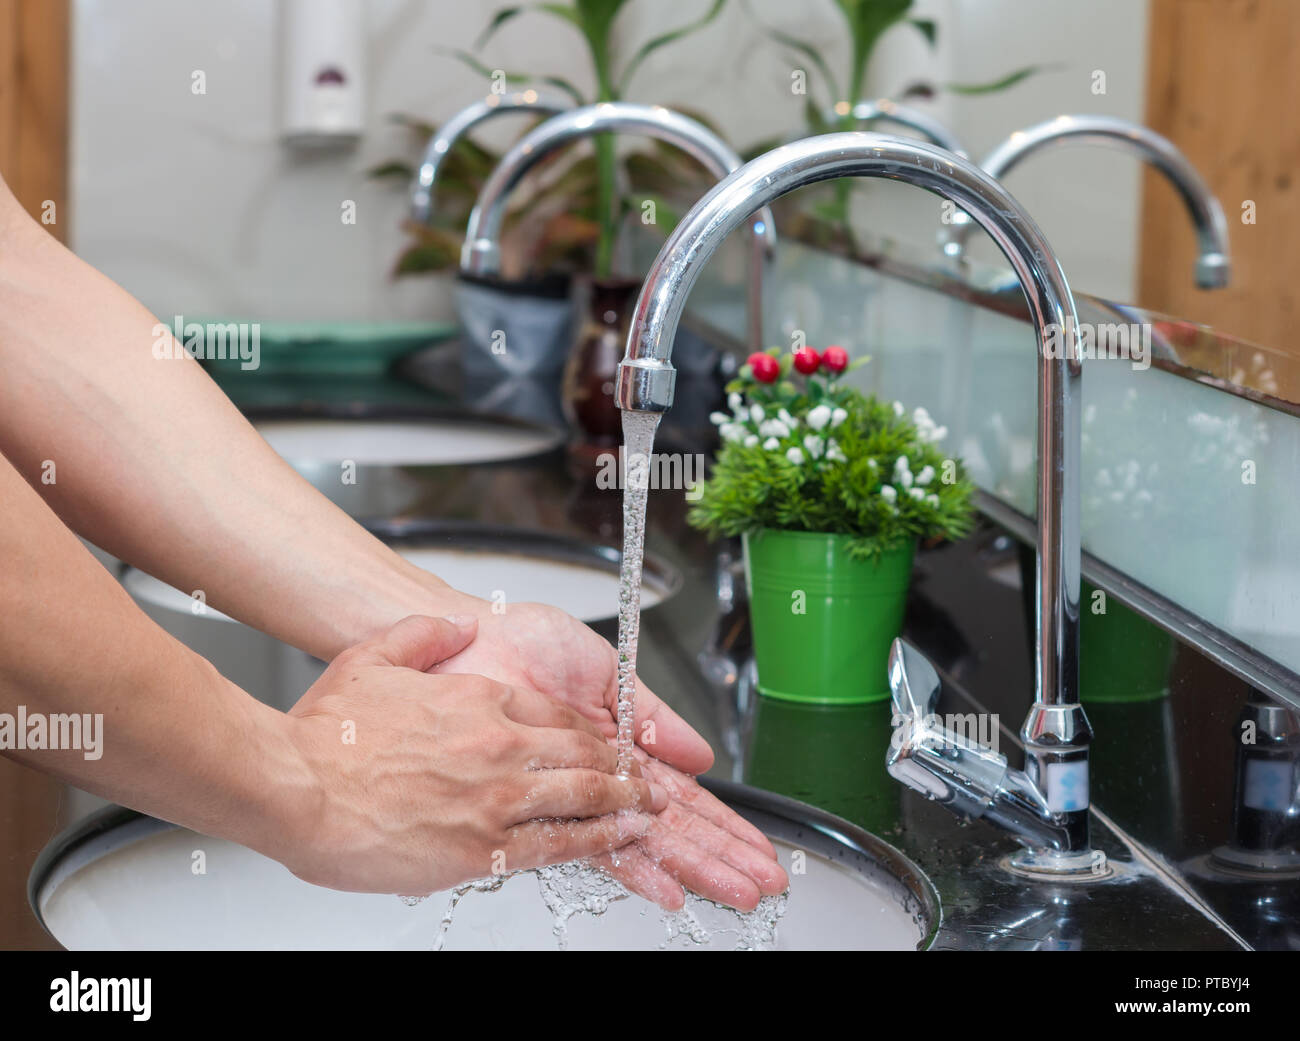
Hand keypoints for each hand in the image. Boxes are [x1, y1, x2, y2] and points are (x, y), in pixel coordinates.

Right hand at [277, 614, 666, 894]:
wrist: (291, 785)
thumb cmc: (323, 734)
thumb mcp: (371, 658)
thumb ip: (421, 634)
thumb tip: (454, 622)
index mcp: (476, 701)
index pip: (555, 716)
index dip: (589, 733)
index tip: (605, 745)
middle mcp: (497, 745)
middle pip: (582, 754)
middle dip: (621, 769)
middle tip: (645, 781)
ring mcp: (495, 796)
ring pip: (583, 796)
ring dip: (624, 804)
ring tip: (648, 813)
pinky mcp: (482, 846)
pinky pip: (559, 843)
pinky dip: (599, 841)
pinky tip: (621, 843)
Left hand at [429, 597, 788, 909]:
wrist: (472, 637)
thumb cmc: (524, 641)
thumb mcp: (608, 670)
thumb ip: (654, 716)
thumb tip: (703, 754)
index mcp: (621, 745)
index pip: (683, 794)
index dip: (723, 822)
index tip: (756, 847)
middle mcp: (600, 777)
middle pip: (673, 827)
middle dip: (721, 856)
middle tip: (760, 883)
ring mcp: (575, 793)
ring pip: (645, 841)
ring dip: (694, 868)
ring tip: (734, 892)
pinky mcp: (543, 804)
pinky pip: (595, 843)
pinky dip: (637, 867)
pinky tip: (670, 888)